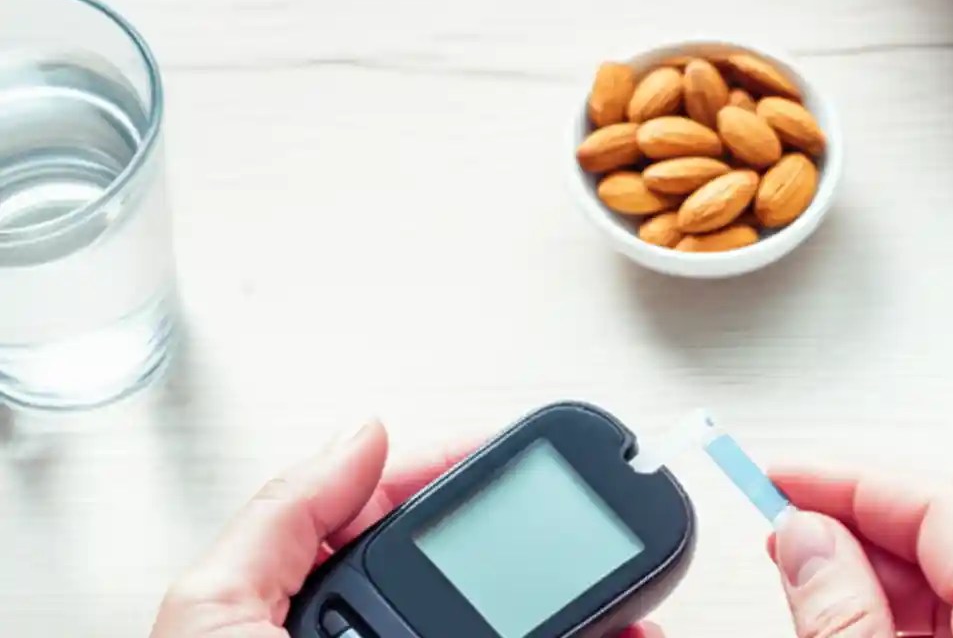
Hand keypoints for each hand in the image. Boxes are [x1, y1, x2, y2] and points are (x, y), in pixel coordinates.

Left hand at [150, 419, 662, 637]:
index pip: (394, 515)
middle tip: (594, 542)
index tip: (512, 459)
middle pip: (470, 578)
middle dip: (541, 555)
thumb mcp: (218, 613)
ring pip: (519, 632)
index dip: (454, 476)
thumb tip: (360, 435)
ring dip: (584, 618)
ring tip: (633, 611)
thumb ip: (285, 517)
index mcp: (307, 602)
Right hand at [767, 468, 952, 637]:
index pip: (937, 504)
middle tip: (780, 527)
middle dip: (851, 527)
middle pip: (943, 541)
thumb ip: (842, 611)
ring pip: (947, 587)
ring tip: (801, 577)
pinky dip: (895, 617)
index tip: (781, 480)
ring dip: (867, 574)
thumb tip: (806, 540)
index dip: (846, 481)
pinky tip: (847, 617)